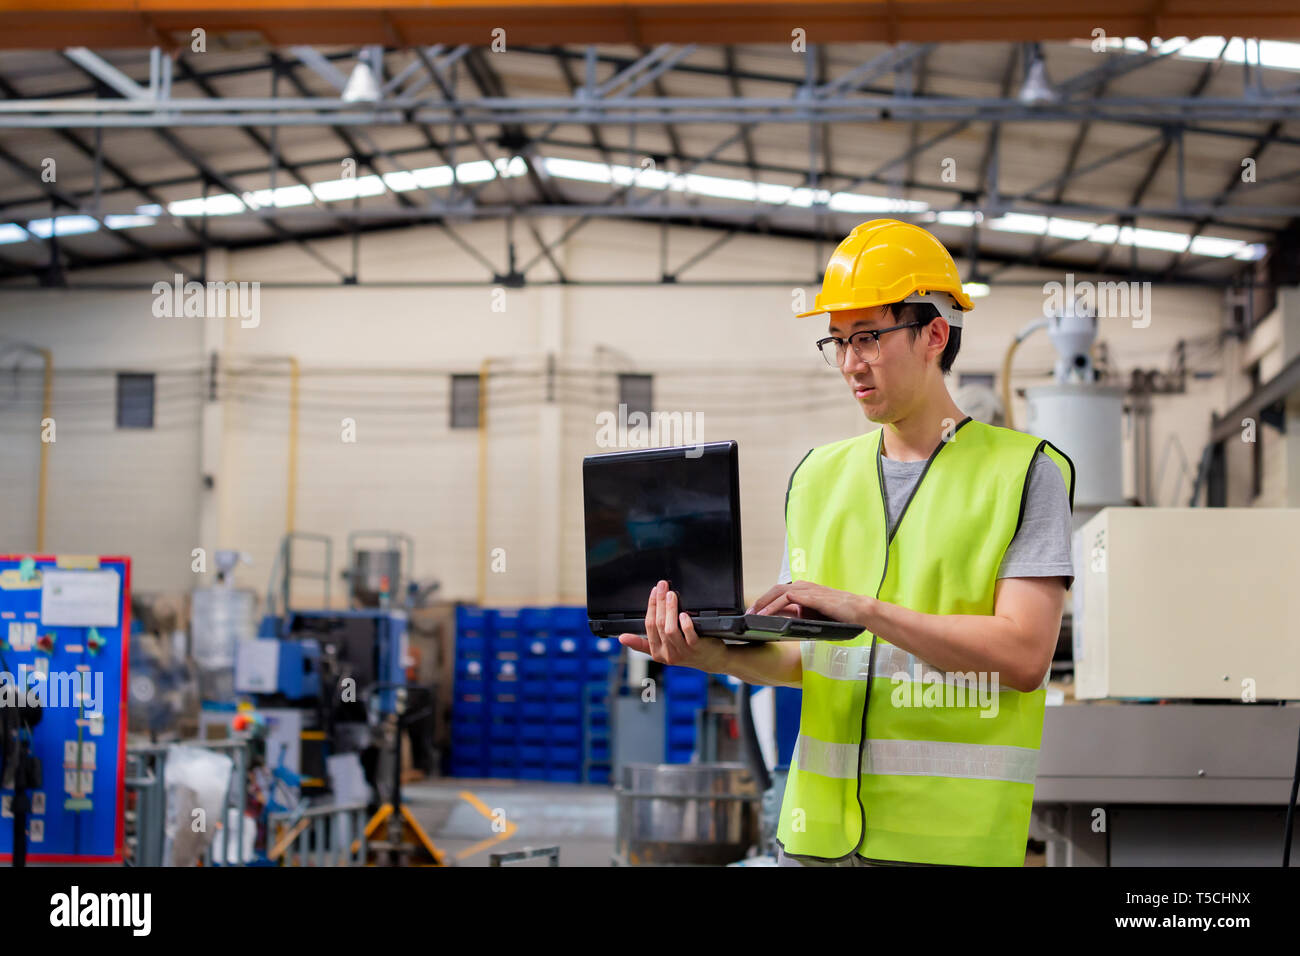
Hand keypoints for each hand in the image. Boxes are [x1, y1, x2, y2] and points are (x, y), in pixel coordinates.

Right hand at [619, 580, 727, 671]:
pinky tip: (684, 614)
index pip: (649, 626)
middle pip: (659, 624)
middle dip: (659, 602)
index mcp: (657, 652)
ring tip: (671, 595)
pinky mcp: (697, 649)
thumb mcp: (662, 650)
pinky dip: (685, 624)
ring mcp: (682, 652)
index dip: (651, 606)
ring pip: (670, 629)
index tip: (654, 591)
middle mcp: (668, 654)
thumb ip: (642, 644)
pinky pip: (689, 636)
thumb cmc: (687, 651)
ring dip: (670, 610)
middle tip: (662, 586)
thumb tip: (622, 638)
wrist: (711, 661)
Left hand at [746, 580, 870, 628]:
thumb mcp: (814, 615)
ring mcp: (806, 589)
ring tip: (752, 614)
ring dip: (763, 603)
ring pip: (777, 592)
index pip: (778, 593)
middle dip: (759, 601)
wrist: (859, 611)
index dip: (764, 601)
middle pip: (774, 590)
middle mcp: (803, 586)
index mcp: (804, 590)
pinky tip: (765, 615)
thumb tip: (780, 620)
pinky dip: (773, 606)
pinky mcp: (810, 595)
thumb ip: (798, 614)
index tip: (753, 613)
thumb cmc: (839, 615)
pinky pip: (786, 599)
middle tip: (748, 613)